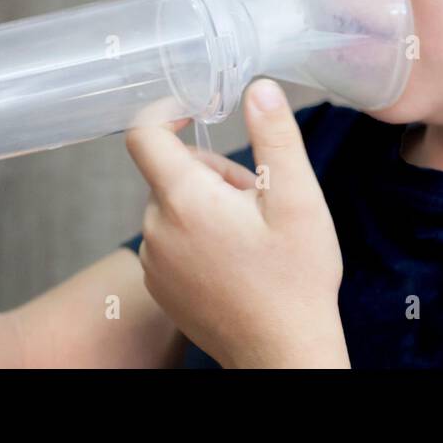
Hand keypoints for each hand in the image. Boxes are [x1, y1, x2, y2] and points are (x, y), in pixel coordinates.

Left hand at [124, 80, 349, 367]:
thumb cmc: (294, 279)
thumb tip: (259, 88)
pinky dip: (199, 236)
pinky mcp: (161, 287)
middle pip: (171, 171)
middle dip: (213, 172)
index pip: (144, 134)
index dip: (167, 110)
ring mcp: (154, 262)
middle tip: (257, 198)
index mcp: (183, 200)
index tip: (197, 109)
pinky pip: (171, 239)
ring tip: (252, 234)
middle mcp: (156, 229)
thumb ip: (275, 135)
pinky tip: (237, 259)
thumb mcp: (297, 198)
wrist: (283, 354)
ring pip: (174, 205)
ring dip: (208, 205)